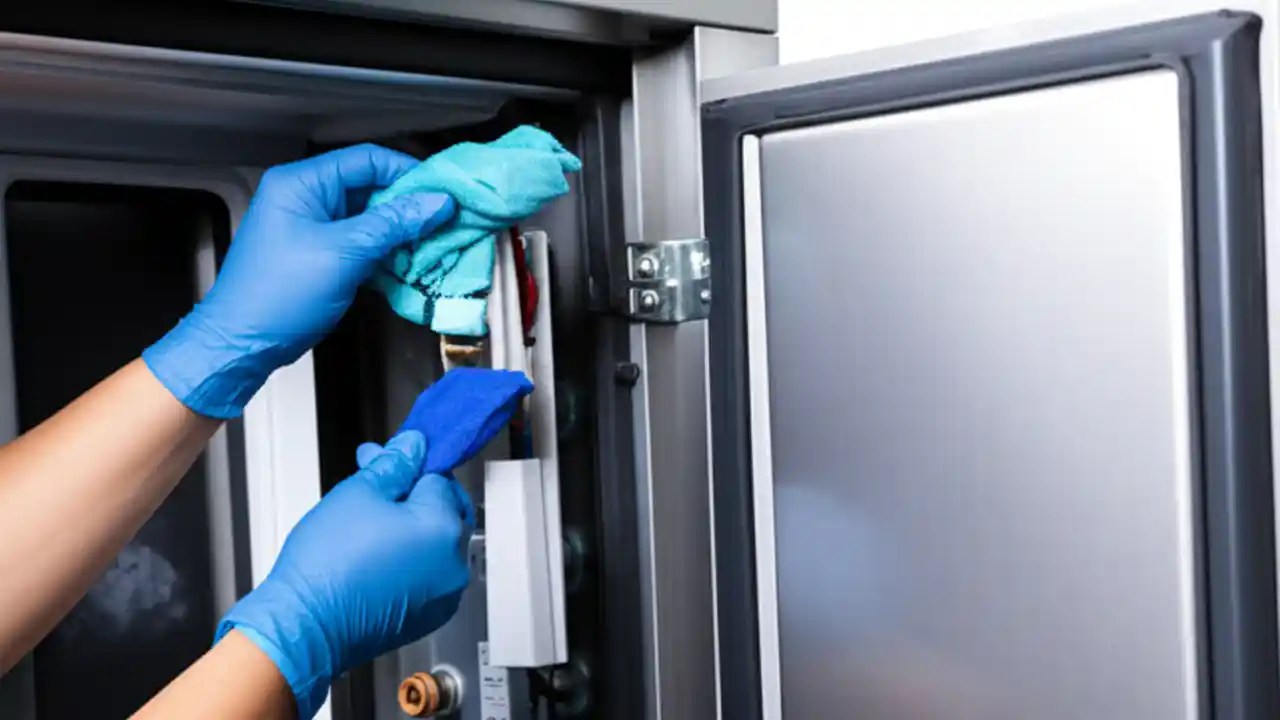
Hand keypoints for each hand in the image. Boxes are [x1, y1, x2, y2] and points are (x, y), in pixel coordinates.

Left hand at [143, 144, 454, 417]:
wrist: (242, 344)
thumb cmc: (276, 296)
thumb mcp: (343, 253)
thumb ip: (393, 224)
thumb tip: (435, 202)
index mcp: (301, 184)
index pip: (366, 159)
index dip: (407, 172)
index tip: (441, 191)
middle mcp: (306, 199)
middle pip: (371, 189)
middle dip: (408, 207)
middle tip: (443, 222)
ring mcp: (313, 228)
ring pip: (371, 219)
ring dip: (401, 234)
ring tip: (431, 247)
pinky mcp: (322, 255)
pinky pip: (362, 244)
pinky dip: (386, 254)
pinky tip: (408, 267)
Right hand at [214, 431, 473, 718]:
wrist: (305, 627)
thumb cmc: (327, 568)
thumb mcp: (358, 493)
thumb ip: (394, 464)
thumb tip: (413, 446)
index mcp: (444, 527)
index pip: (439, 478)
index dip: (409, 465)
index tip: (386, 462)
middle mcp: (454, 563)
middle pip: (445, 510)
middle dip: (413, 493)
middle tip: (377, 485)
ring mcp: (444, 593)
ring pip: (436, 543)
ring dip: (411, 526)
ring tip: (369, 521)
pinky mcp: (428, 615)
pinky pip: (428, 574)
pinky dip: (410, 560)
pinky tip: (376, 554)